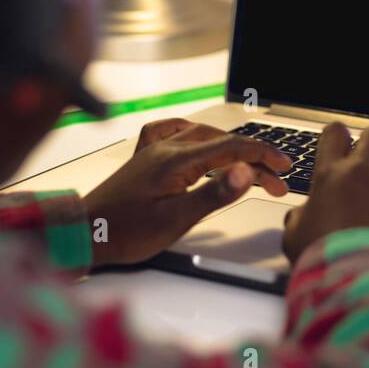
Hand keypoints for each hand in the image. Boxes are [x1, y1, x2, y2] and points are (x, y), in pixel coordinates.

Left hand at [83, 120, 290, 267]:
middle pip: (222, 142)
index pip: (232, 147)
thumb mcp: (175, 220)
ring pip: (203, 137)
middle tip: (275, 181)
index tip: (284, 167)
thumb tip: (245, 172)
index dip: (263, 155)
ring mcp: (154, 151)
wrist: (84, 234)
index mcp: (176, 161)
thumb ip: (213, 194)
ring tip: (249, 168)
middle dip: (254, 158)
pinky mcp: (146, 159)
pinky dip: (197, 136)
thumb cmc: (124, 232)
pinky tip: (200, 141)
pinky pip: (176, 134)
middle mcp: (166, 148)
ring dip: (231, 149)